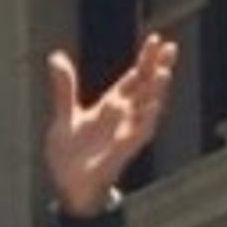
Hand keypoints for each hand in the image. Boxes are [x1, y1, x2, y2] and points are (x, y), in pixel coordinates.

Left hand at [45, 33, 179, 214]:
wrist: (68, 186)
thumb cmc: (71, 153)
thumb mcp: (65, 115)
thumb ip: (64, 87)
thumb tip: (56, 56)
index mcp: (110, 107)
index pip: (133, 78)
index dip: (144, 59)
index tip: (156, 39)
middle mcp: (123, 118)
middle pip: (145, 89)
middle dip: (157, 69)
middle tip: (170, 47)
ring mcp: (125, 134)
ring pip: (146, 109)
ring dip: (155, 92)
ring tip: (164, 72)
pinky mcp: (120, 152)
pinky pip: (137, 135)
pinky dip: (144, 121)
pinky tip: (152, 107)